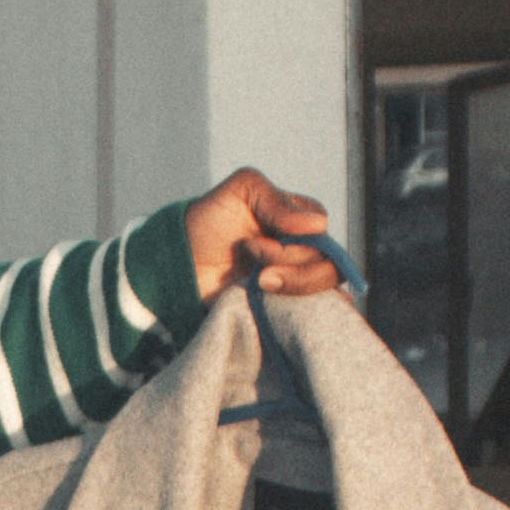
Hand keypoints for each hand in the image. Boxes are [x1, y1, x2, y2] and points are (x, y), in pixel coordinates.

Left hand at [181, 169, 340, 304]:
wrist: (180, 265)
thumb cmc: (209, 222)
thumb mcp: (242, 191)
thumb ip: (277, 200)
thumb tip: (318, 224)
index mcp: (300, 224)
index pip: (323, 233)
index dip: (296, 240)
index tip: (254, 243)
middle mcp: (304, 254)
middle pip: (328, 265)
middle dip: (291, 263)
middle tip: (253, 261)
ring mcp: (296, 285)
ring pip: (323, 293)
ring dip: (291, 285)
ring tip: (255, 282)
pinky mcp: (284, 311)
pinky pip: (310, 318)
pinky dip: (300, 314)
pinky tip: (277, 306)